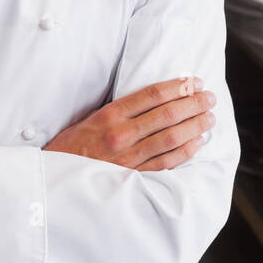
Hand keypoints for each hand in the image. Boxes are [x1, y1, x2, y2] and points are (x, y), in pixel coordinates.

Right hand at [43, 77, 216, 170]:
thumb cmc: (69, 149)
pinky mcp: (132, 177)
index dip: (178, 87)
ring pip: (171, 138)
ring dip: (194, 125)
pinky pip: (166, 163)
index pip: (152, 95)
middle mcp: (121, 135)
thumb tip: (152, 100)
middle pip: (167, 114)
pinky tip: (197, 142)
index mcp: (109, 116)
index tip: (193, 82)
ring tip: (209, 117)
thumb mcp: (88, 120)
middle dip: (193, 104)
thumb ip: (117, 112)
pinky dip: (185, 151)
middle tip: (209, 98)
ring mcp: (128, 158)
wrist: (53, 180)